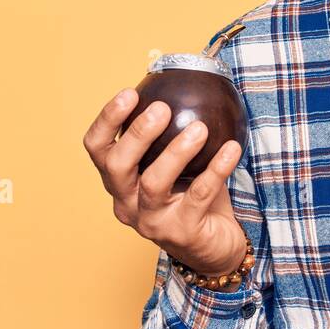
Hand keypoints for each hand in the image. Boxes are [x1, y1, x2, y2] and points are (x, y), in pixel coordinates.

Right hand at [82, 88, 248, 276]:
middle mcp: (126, 203)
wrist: (216, 247)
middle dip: (136, 134)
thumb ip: (174, 131)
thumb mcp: (180, 164)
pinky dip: (216, 169)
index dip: (107, 120)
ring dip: (176, 152)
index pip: (97, 149)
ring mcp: (151, 222)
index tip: (129, 93)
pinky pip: (198, 196)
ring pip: (153, 183)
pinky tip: (232, 149)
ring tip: (200, 128)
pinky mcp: (181, 233)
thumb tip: (187, 81)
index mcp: (119, 182)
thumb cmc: (194, 197)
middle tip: (161, 108)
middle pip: (117, 165)